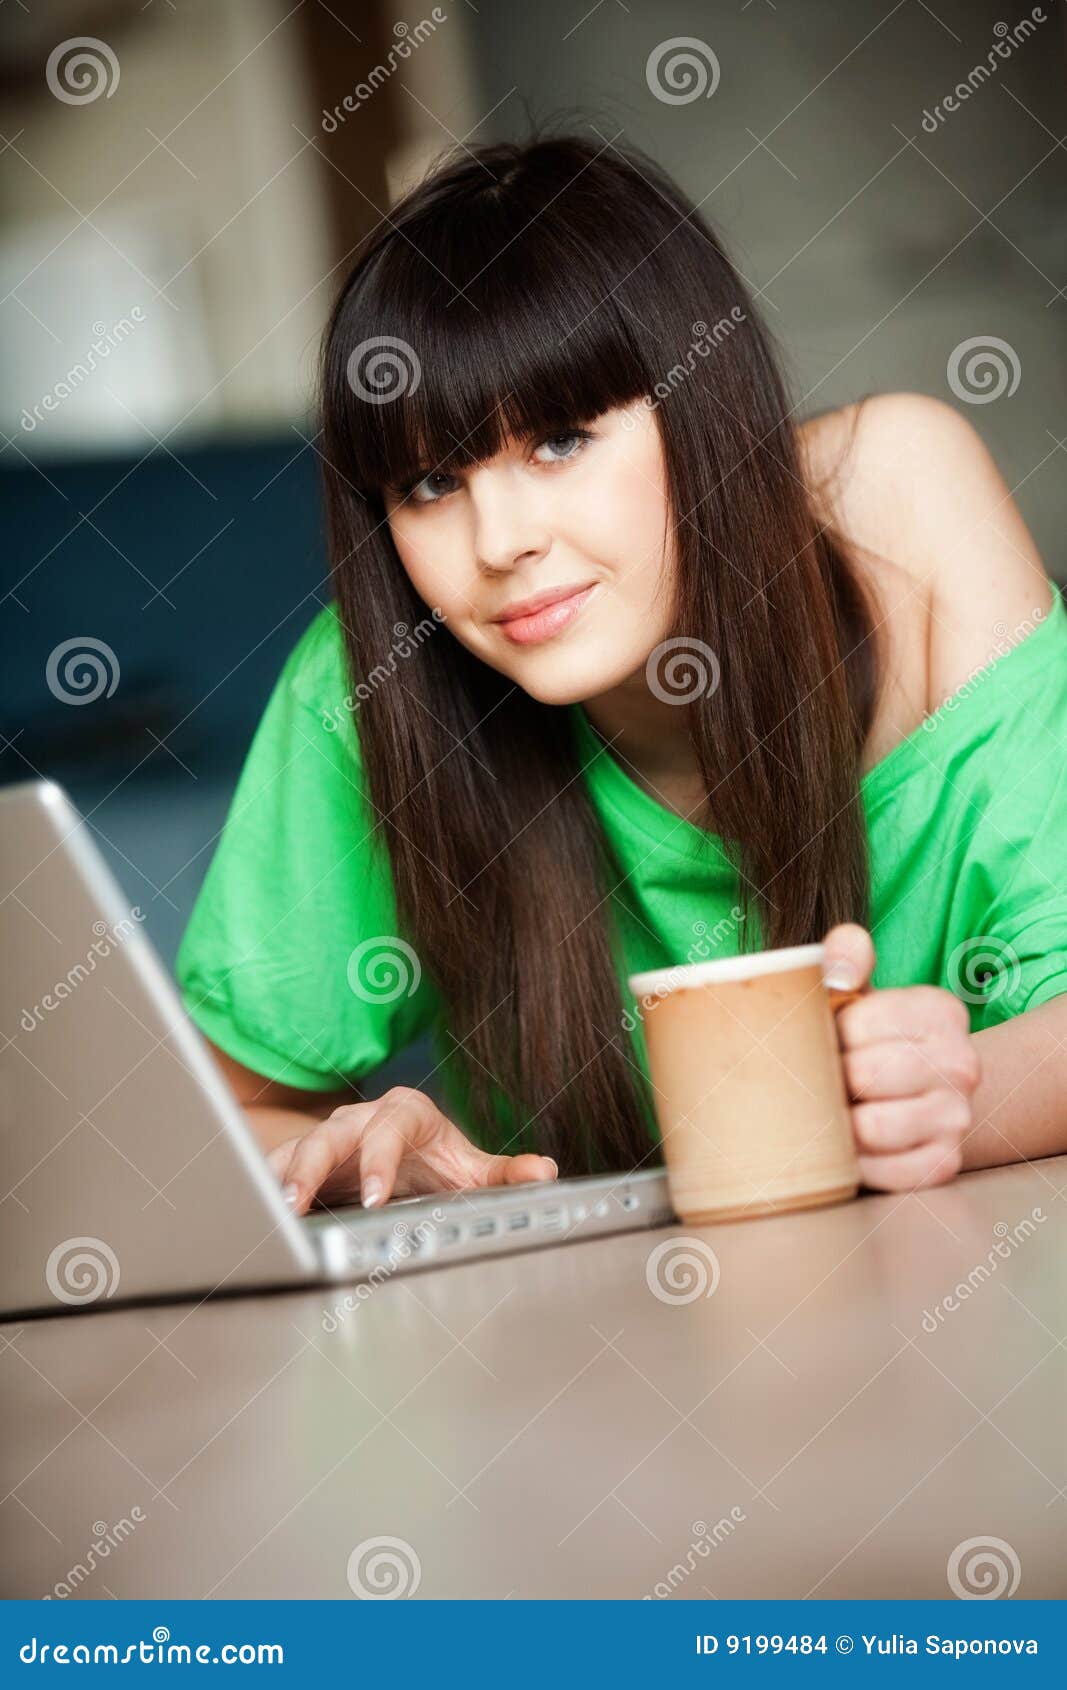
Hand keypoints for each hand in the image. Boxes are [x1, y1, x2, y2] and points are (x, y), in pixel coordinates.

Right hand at [266, 1085, 557, 1214]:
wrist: (405, 1153)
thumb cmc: (438, 1159)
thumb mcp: (470, 1168)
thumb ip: (504, 1173)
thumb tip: (545, 1172)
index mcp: (405, 1113)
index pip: (388, 1130)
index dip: (378, 1161)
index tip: (372, 1197)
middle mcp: (361, 1120)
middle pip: (329, 1136)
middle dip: (312, 1169)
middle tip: (297, 1205)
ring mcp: (327, 1138)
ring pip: (294, 1150)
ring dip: (279, 1179)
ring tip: (265, 1210)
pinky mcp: (301, 1161)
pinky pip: (275, 1169)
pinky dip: (263, 1187)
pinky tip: (250, 1214)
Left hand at [821, 923, 981, 1190]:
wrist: (904, 1096)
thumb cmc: (867, 1041)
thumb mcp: (856, 992)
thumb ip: (845, 959)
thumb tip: (839, 970)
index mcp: (941, 1011)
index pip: (858, 1023)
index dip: (827, 1037)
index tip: (830, 1040)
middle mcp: (963, 1063)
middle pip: (864, 1076)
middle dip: (830, 1081)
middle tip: (827, 1080)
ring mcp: (959, 1117)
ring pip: (873, 1128)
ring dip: (841, 1125)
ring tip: (838, 1110)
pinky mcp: (944, 1164)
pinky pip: (885, 1173)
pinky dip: (859, 1164)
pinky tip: (854, 1147)